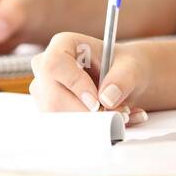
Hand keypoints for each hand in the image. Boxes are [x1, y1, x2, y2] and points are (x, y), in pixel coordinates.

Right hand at [28, 31, 149, 123]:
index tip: (97, 103)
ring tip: (118, 115)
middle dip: (85, 114)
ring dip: (89, 124)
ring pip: (56, 117)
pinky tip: (107, 122)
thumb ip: (123, 79)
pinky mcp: (49, 111)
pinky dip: (87, 130)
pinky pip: (62, 128)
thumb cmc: (124, 67)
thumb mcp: (132, 67)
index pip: (54, 65)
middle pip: (52, 98)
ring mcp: (44, 91)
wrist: (124, 80)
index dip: (74, 85)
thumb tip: (106, 98)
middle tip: (116, 115)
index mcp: (63, 45)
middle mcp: (46, 67)